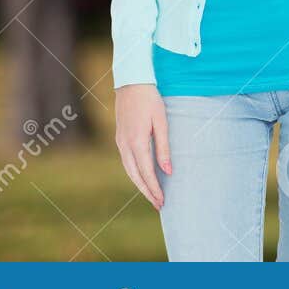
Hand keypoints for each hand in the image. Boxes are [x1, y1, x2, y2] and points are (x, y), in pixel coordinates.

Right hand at [115, 83, 169, 209]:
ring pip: (129, 170)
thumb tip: (167, 171)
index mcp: (136, 142)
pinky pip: (127, 162)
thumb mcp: (161, 122)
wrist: (132, 83)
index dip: (154, 189)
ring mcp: (120, 142)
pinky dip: (135, 173)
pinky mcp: (120, 139)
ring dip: (140, 184)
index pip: (146, 173)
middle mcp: (125, 146)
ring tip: (152, 195)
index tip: (162, 201)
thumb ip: (163, 147)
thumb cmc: (151, 100)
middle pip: (135, 176)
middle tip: (158, 205)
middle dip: (147, 191)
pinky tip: (143, 177)